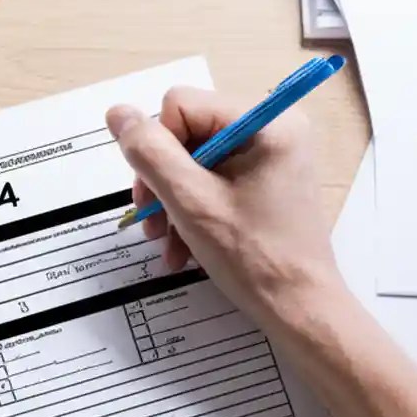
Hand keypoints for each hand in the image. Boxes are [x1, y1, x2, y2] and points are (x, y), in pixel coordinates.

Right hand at [106, 87, 345, 328]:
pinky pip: (213, 184)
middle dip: (162, 182)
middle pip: (187, 134)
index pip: (182, 105)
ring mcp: (270, 159)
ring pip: (195, 163)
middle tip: (152, 225)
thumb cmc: (254, 257)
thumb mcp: (190, 202)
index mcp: (266, 122)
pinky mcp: (265, 184)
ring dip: (172, 205)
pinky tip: (183, 249)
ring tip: (167, 244)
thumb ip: (150, 153)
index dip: (157, 147)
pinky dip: (192, 214)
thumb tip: (117, 113)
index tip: (153, 194)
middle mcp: (273, 130)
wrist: (299, 310)